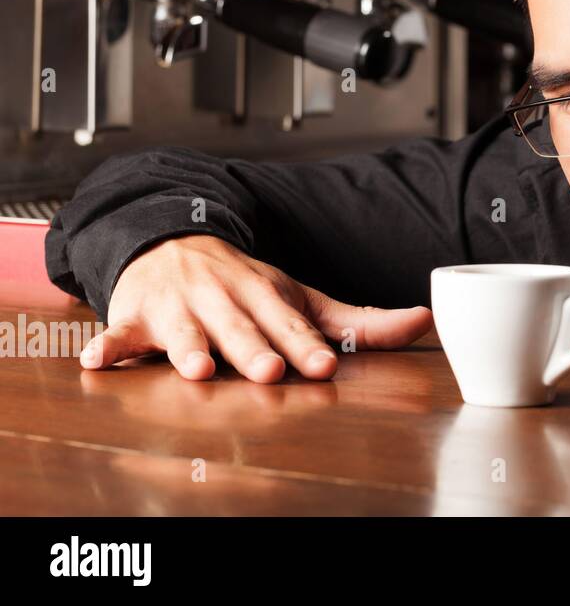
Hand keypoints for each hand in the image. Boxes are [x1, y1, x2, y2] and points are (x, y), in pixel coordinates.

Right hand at [81, 235, 432, 382]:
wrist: (173, 244)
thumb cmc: (246, 287)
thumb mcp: (301, 298)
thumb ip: (361, 320)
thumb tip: (424, 321)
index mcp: (268, 295)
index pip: (291, 324)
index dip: (306, 344)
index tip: (322, 365)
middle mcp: (224, 299)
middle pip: (241, 329)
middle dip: (253, 350)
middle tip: (267, 371)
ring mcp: (178, 307)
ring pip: (185, 332)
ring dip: (188, 349)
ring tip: (195, 369)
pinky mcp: (135, 317)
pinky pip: (119, 333)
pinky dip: (108, 345)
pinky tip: (99, 361)